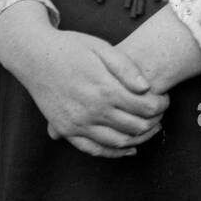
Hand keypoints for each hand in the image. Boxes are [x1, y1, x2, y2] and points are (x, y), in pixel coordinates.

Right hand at [26, 30, 169, 158]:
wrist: (34, 56)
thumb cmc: (71, 47)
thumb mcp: (101, 48)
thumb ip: (126, 67)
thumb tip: (147, 88)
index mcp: (104, 88)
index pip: (145, 107)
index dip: (161, 105)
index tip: (165, 99)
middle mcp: (92, 110)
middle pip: (135, 127)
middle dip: (154, 122)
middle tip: (161, 113)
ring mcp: (77, 123)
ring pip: (118, 142)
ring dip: (139, 138)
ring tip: (150, 128)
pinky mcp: (66, 130)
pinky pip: (94, 149)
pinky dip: (114, 153)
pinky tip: (129, 148)